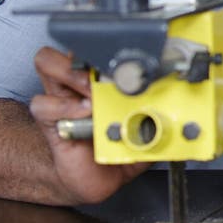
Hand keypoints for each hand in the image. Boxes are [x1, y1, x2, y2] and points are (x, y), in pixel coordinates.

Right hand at [30, 47, 148, 204]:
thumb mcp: (148, 133)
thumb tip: (180, 115)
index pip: (102, 45)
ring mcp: (64, 98)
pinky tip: (82, 113)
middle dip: (89, 54)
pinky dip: (62, 106)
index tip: (131, 61)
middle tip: (107, 76)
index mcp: (106, 80)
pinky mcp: (51, 120)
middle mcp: (81, 83)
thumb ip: (161, 120)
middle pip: (72, 45)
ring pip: (48, 63)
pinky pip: (43, 104)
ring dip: (73, 74)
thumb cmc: (119, 149)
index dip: (112, 46)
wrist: (95, 178)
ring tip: (93, 92)